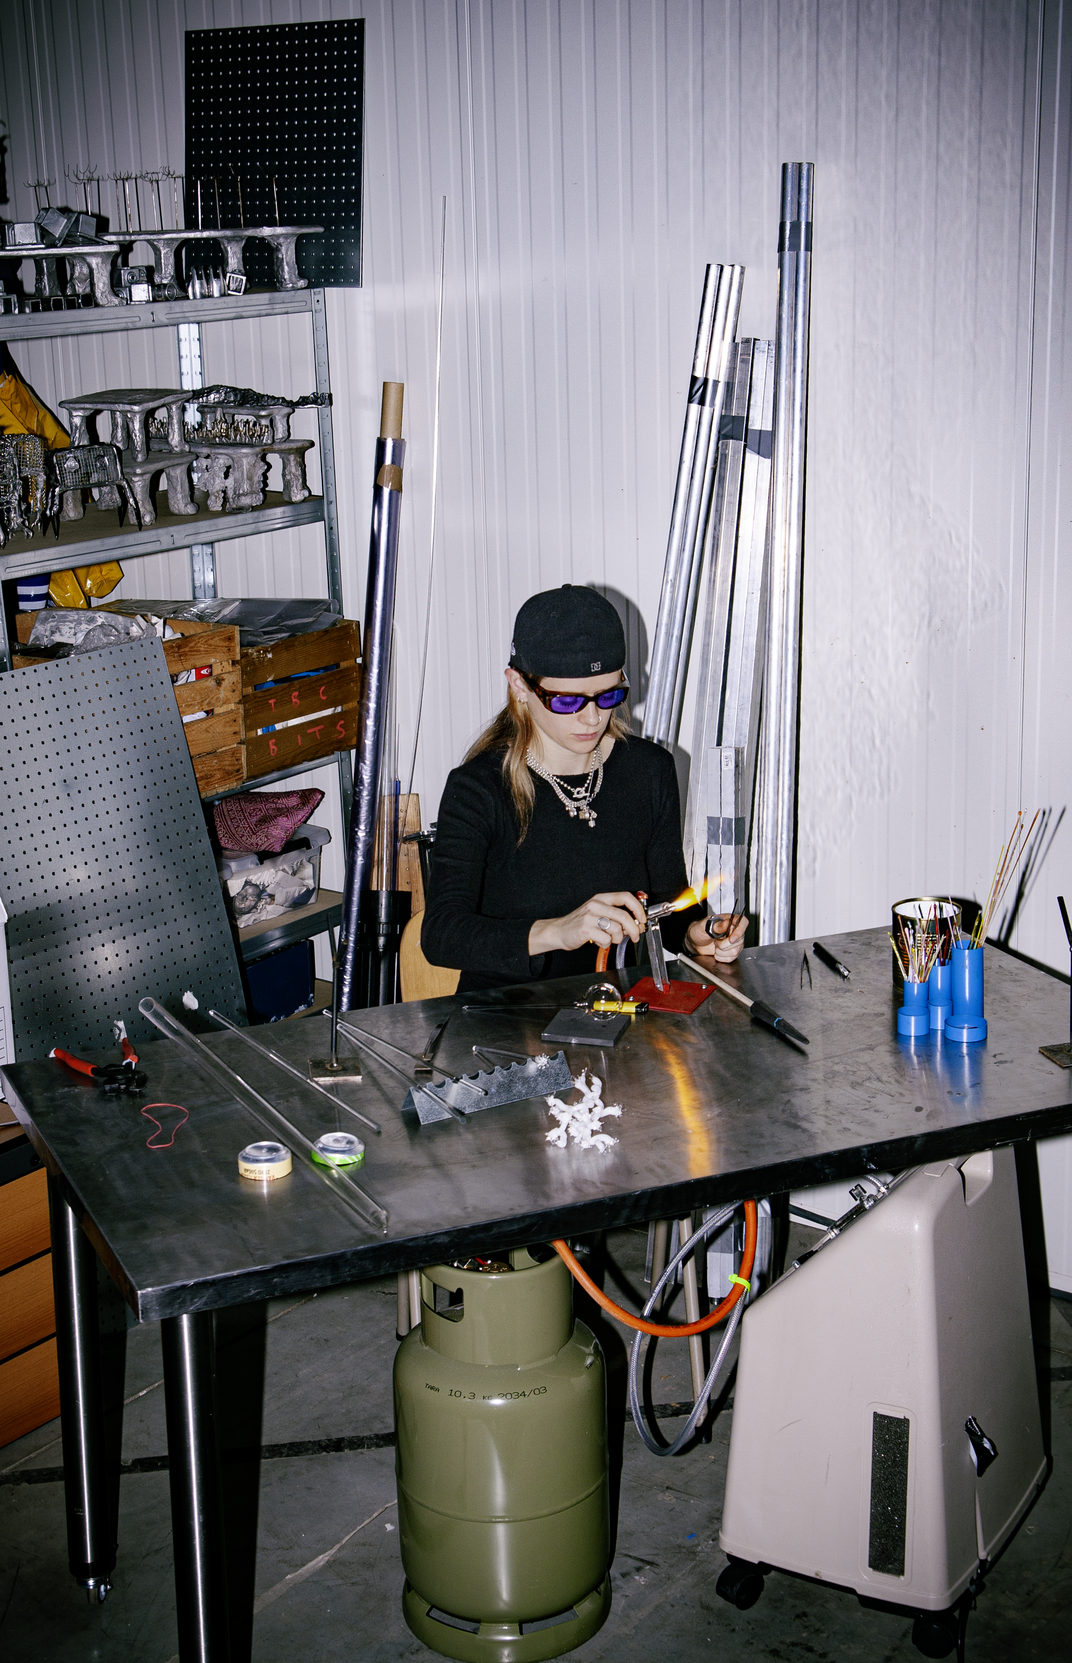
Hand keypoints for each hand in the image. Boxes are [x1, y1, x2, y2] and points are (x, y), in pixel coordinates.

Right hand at [529, 891, 646, 958]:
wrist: (559, 931)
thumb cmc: (580, 923)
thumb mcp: (599, 914)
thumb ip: (617, 917)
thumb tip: (637, 925)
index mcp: (601, 898)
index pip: (625, 897)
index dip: (638, 908)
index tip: (642, 919)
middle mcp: (595, 904)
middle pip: (624, 916)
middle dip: (634, 929)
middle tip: (635, 936)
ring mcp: (589, 917)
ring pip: (616, 929)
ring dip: (617, 938)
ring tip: (609, 939)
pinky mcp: (585, 929)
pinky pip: (606, 940)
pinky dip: (606, 944)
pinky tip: (598, 941)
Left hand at [687, 913, 747, 963]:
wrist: (695, 942)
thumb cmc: (699, 930)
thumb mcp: (704, 925)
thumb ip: (716, 925)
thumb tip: (726, 923)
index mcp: (729, 920)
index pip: (743, 922)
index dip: (740, 931)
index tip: (731, 939)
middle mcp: (734, 931)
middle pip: (740, 940)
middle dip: (725, 944)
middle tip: (716, 941)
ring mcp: (734, 942)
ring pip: (736, 951)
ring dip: (722, 951)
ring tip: (715, 945)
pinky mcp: (732, 952)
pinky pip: (731, 958)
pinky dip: (721, 957)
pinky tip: (716, 952)